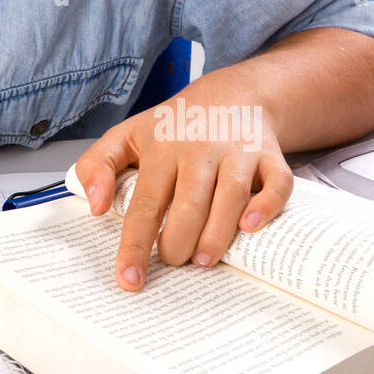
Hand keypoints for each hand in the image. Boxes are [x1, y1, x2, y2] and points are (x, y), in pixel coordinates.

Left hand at [74, 83, 293, 291]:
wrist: (230, 93)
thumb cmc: (174, 126)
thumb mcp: (126, 135)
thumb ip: (97, 165)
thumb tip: (96, 206)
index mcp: (162, 149)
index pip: (145, 203)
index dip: (135, 245)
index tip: (129, 280)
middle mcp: (200, 149)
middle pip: (190, 204)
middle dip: (179, 243)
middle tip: (174, 261)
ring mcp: (237, 151)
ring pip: (232, 196)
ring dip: (217, 234)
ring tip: (203, 259)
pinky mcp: (269, 155)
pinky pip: (277, 183)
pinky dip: (268, 206)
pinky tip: (251, 227)